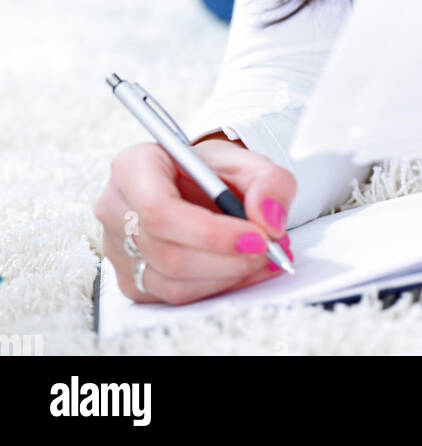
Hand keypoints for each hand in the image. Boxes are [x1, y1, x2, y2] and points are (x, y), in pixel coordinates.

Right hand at [94, 138, 296, 304]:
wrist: (199, 185)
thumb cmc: (212, 171)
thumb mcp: (247, 161)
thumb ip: (269, 181)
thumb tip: (269, 220)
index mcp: (133, 166)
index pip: (159, 210)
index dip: (210, 233)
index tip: (256, 238)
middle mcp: (115, 207)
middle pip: (166, 251)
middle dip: (226, 259)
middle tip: (268, 251)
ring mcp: (116, 248)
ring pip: (170, 281)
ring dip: (225, 277)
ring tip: (263, 259)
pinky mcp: (129, 279)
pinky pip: (172, 297)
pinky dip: (215, 288)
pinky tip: (242, 271)